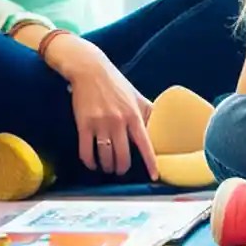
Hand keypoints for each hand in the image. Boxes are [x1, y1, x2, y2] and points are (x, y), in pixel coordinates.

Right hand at [53, 36, 158, 180]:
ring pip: (105, 156)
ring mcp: (100, 124)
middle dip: (123, 168)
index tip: (154, 175)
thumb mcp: (136, 95)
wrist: (90, 70)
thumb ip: (148, 111)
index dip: (151, 162)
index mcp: (134, 115)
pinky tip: (92, 164)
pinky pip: (86, 151)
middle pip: (123, 156)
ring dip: (107, 167)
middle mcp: (119, 121)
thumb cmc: (115, 83)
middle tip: (122, 170)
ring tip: (108, 168)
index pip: (145, 144)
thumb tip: (161, 126)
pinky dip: (89, 162)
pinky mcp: (84, 124)